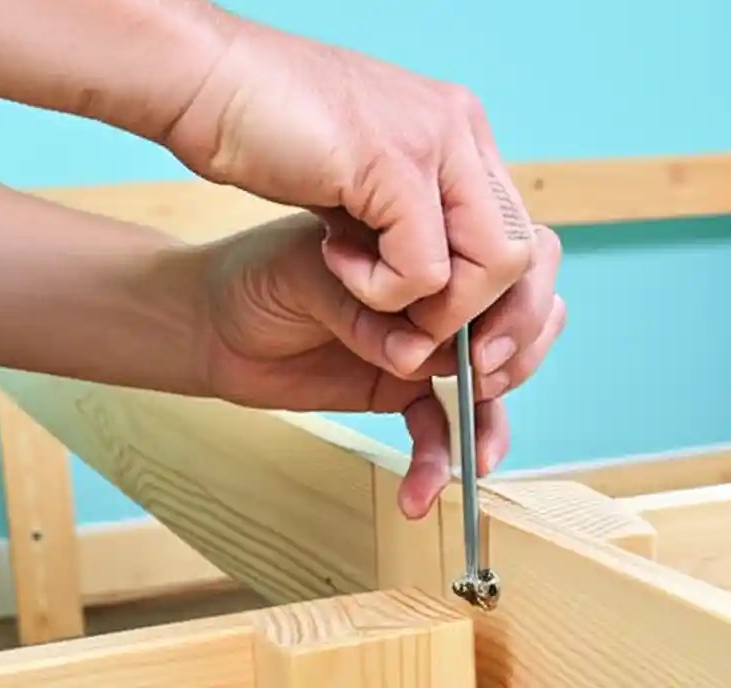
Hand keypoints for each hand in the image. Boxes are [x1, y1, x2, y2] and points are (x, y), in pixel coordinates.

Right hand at [161, 19, 543, 379]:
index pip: (521, 235)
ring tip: (364, 290)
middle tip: (408, 330)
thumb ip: (403, 229)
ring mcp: (436, 140)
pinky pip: (424, 269)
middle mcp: (461, 130)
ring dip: (432, 309)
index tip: (447, 339)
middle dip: (474, 318)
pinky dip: (381, 293)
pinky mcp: (396, 162)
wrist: (204, 82)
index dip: (496, 303)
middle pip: (526, 256)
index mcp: (458, 132)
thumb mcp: (356, 186)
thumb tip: (439, 308)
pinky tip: (332, 257)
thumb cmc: (267, 131)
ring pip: (493, 266)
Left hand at [198, 213, 565, 518]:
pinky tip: (422, 491)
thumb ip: (366, 312)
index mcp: (425, 239)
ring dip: (492, 422)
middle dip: (519, 354)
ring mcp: (426, 340)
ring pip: (492, 381)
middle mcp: (437, 289)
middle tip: (484, 382)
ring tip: (476, 458)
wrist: (211, 326)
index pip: (501, 258)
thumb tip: (421, 357)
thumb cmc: (254, 275)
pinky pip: (439, 429)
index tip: (481, 341)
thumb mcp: (308, 273)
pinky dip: (437, 462)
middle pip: (517, 317)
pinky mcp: (401, 389)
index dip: (510, 301)